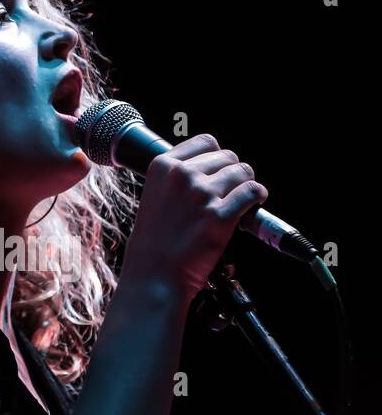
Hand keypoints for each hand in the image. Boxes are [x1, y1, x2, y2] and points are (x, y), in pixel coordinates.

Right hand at [119, 134, 267, 300]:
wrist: (155, 272)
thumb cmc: (155, 239)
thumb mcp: (155, 195)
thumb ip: (176, 177)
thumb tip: (209, 167)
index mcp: (163, 166)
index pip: (205, 141)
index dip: (217, 156)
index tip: (219, 169)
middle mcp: (182, 175)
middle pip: (227, 156)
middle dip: (233, 172)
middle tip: (230, 191)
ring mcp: (201, 195)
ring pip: (243, 171)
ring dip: (246, 184)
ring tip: (241, 199)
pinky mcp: (220, 216)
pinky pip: (253, 192)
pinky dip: (258, 196)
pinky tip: (254, 203)